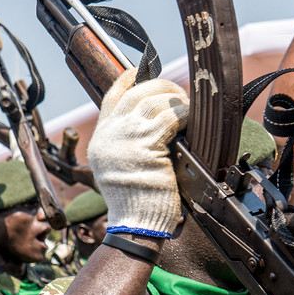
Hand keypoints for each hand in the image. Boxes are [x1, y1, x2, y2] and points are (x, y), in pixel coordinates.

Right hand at [87, 69, 188, 236]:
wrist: (134, 223)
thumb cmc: (135, 202)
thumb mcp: (119, 168)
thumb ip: (127, 143)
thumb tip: (150, 122)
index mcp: (102, 138)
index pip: (112, 97)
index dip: (128, 79)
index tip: (140, 71)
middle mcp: (110, 134)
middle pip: (136, 92)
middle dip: (159, 85)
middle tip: (177, 92)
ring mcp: (127, 138)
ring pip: (154, 100)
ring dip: (175, 99)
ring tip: (187, 107)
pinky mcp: (147, 145)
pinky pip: (170, 117)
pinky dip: (184, 114)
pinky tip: (191, 118)